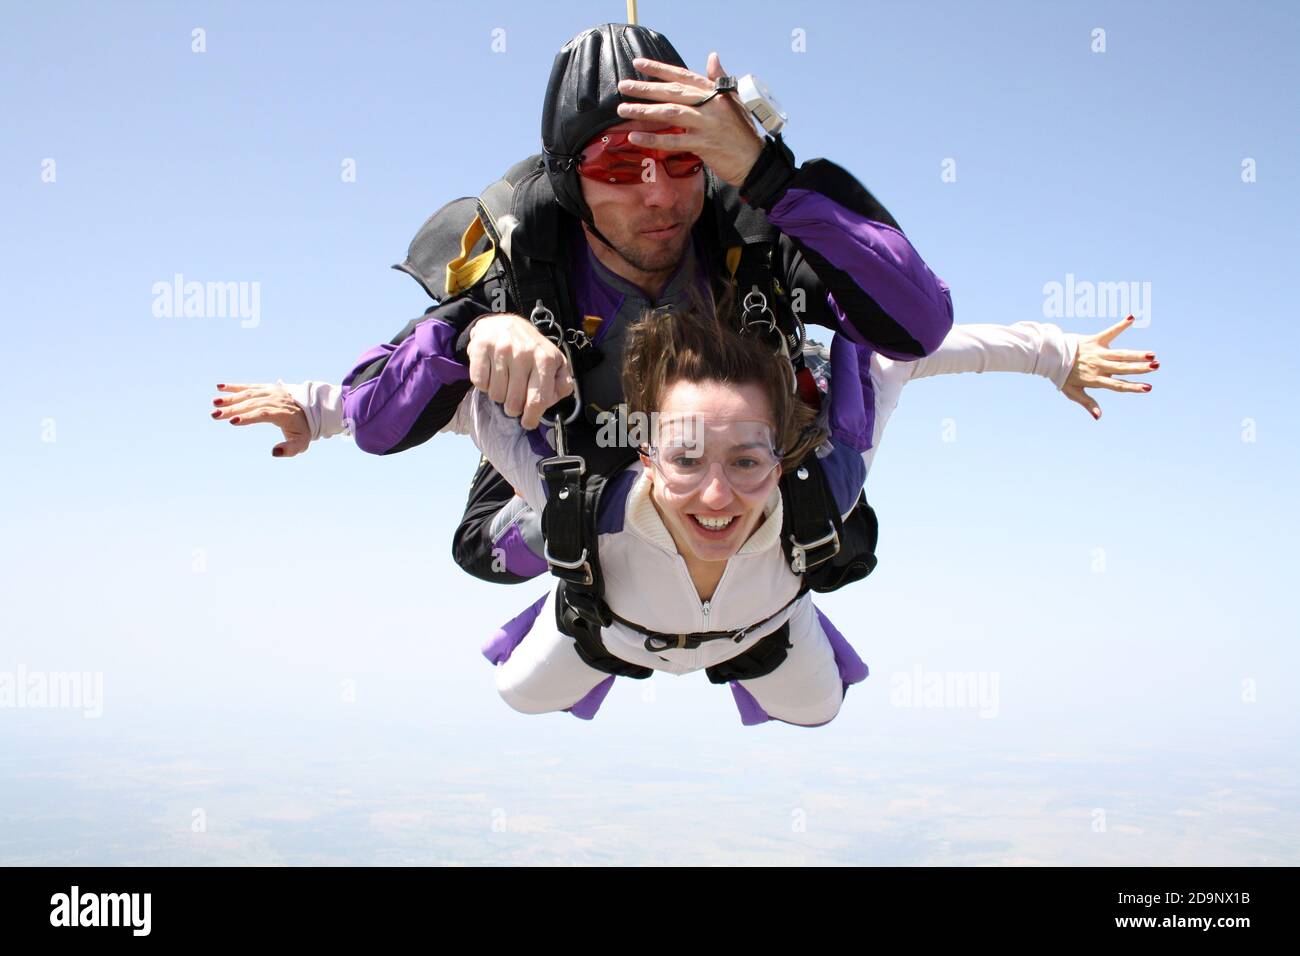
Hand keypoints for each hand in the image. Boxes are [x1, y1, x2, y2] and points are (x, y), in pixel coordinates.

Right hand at [211, 383, 311, 456]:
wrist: (311, 411)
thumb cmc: (302, 431)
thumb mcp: (300, 443)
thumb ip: (289, 450)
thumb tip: (273, 452)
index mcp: (283, 413)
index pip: (264, 414)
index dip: (249, 417)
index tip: (233, 421)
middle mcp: (276, 400)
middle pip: (252, 403)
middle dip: (233, 409)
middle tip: (215, 415)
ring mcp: (271, 392)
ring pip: (248, 394)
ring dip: (231, 398)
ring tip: (215, 403)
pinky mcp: (267, 388)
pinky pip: (249, 386)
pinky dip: (234, 386)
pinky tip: (219, 387)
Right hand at [466, 314, 573, 428]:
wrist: (503, 323)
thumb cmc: (531, 349)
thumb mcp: (555, 362)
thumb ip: (561, 383)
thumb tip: (554, 399)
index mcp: (546, 359)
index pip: (538, 399)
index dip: (531, 417)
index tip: (528, 422)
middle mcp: (524, 353)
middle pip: (514, 403)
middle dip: (513, 408)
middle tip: (514, 398)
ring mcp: (502, 349)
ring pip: (496, 395)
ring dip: (499, 394)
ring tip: (504, 381)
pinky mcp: (481, 347)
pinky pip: (480, 383)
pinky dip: (484, 384)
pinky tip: (492, 373)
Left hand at [615, 52, 765, 188]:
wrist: (755, 161)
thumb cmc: (743, 132)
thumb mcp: (735, 101)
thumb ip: (719, 79)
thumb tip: (712, 57)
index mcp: (715, 92)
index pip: (683, 76)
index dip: (660, 69)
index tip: (639, 64)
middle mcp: (710, 105)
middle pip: (673, 92)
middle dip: (646, 88)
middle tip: (624, 85)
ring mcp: (706, 124)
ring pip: (670, 113)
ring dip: (645, 111)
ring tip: (623, 109)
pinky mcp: (703, 145)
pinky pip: (673, 141)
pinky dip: (653, 139)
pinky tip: (635, 137)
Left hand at [1062, 315, 1157, 419]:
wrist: (1050, 357)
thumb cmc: (1062, 376)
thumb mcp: (1073, 392)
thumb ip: (1088, 403)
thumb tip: (1099, 417)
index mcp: (1095, 379)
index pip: (1118, 385)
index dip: (1133, 387)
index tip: (1148, 388)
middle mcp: (1099, 366)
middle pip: (1123, 369)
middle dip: (1140, 368)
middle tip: (1156, 367)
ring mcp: (1097, 353)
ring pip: (1120, 354)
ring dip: (1136, 354)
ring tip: (1152, 354)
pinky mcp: (1094, 340)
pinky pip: (1109, 332)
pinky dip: (1120, 325)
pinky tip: (1131, 318)